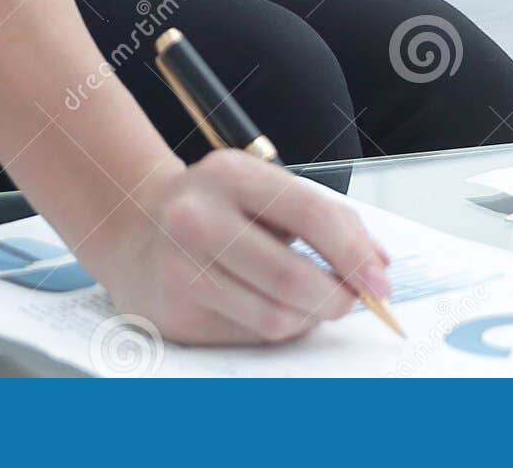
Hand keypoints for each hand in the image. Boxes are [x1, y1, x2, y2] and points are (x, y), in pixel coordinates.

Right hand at [87, 149, 390, 346]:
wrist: (132, 225)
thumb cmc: (213, 206)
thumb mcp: (261, 187)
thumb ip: (321, 216)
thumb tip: (377, 264)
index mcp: (230, 174)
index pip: (310, 215)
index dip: (354, 253)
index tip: (380, 280)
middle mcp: (197, 218)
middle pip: (292, 278)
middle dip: (337, 298)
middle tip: (353, 301)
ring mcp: (180, 269)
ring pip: (274, 317)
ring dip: (309, 318)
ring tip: (314, 304)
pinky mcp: (175, 315)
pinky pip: (248, 337)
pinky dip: (275, 329)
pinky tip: (272, 309)